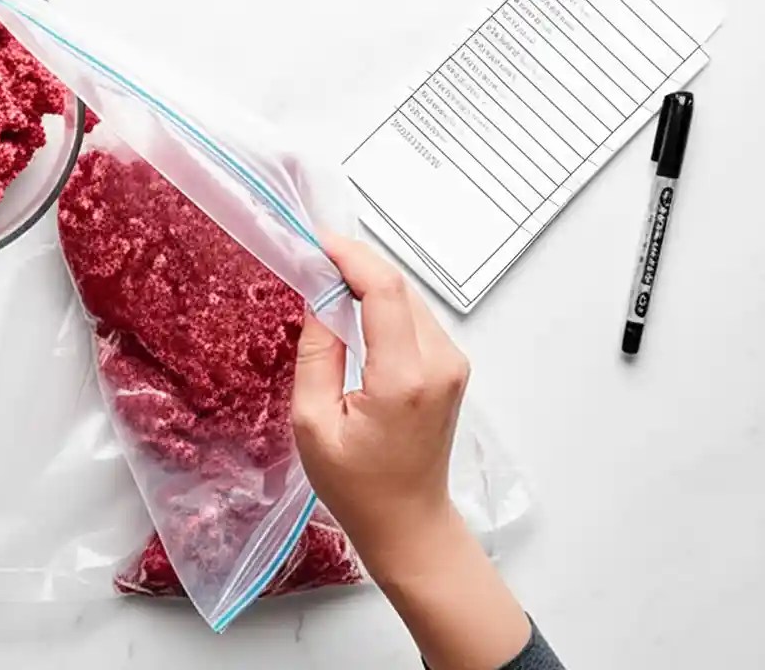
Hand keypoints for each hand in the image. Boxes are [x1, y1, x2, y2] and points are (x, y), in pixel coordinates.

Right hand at [292, 235, 528, 668]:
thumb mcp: (313, 423)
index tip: (318, 242)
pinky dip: (383, 305)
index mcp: (402, 378)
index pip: (384, 291)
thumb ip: (316, 354)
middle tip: (314, 259)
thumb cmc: (358, 486)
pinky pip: (415, 319)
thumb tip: (319, 301)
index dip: (350, 257)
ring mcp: (451, 366)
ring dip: (370, 284)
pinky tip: (354, 310)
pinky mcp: (450, 369)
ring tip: (327, 283)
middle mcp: (438, 365)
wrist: (407, 521)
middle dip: (356, 266)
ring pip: (408, 299)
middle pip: (399, 287)